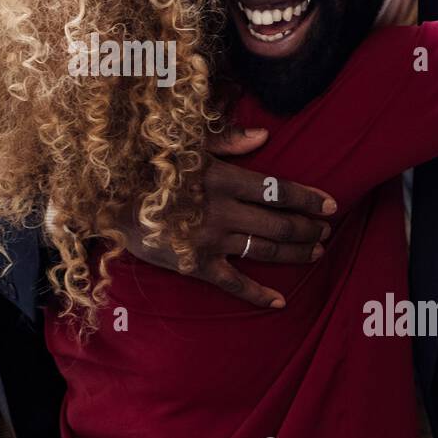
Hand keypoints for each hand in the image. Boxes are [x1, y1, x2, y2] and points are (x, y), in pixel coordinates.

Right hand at [118, 126, 335, 308]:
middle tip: (327, 233)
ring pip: (265, 251)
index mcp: (223, 178)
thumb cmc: (147, 166)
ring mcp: (210, 240)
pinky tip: (279, 301)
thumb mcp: (186, 145)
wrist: (106, 200)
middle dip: (308, 229)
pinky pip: (233, 284)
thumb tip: (264, 135)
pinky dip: (258, 295)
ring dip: (295, 253)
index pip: (278, 190)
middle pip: (279, 224)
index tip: (331, 205)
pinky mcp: (195, 265)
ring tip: (316, 252)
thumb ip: (228, 141)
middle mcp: (223, 211)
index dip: (308, 198)